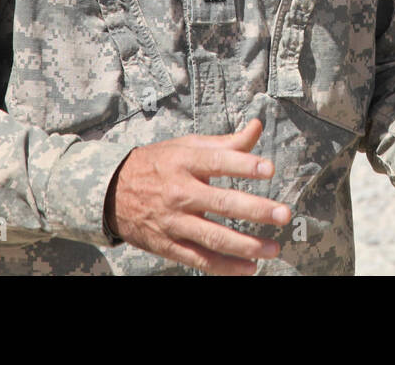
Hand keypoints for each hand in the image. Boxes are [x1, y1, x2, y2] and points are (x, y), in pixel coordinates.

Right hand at [105, 119, 291, 274]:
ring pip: (212, 237)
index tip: (269, 170)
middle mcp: (179, 192)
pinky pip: (199, 259)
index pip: (218, 162)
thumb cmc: (158, 164)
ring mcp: (173, 221)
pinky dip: (224, 267)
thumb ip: (226, 142)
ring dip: (246, 245)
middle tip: (283, 215)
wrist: (111, 192)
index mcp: (185, 162)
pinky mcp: (167, 245)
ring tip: (273, 249)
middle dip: (255, 210)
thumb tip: (257, 126)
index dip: (244, 165)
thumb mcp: (187, 147)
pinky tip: (249, 268)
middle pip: (221, 203)